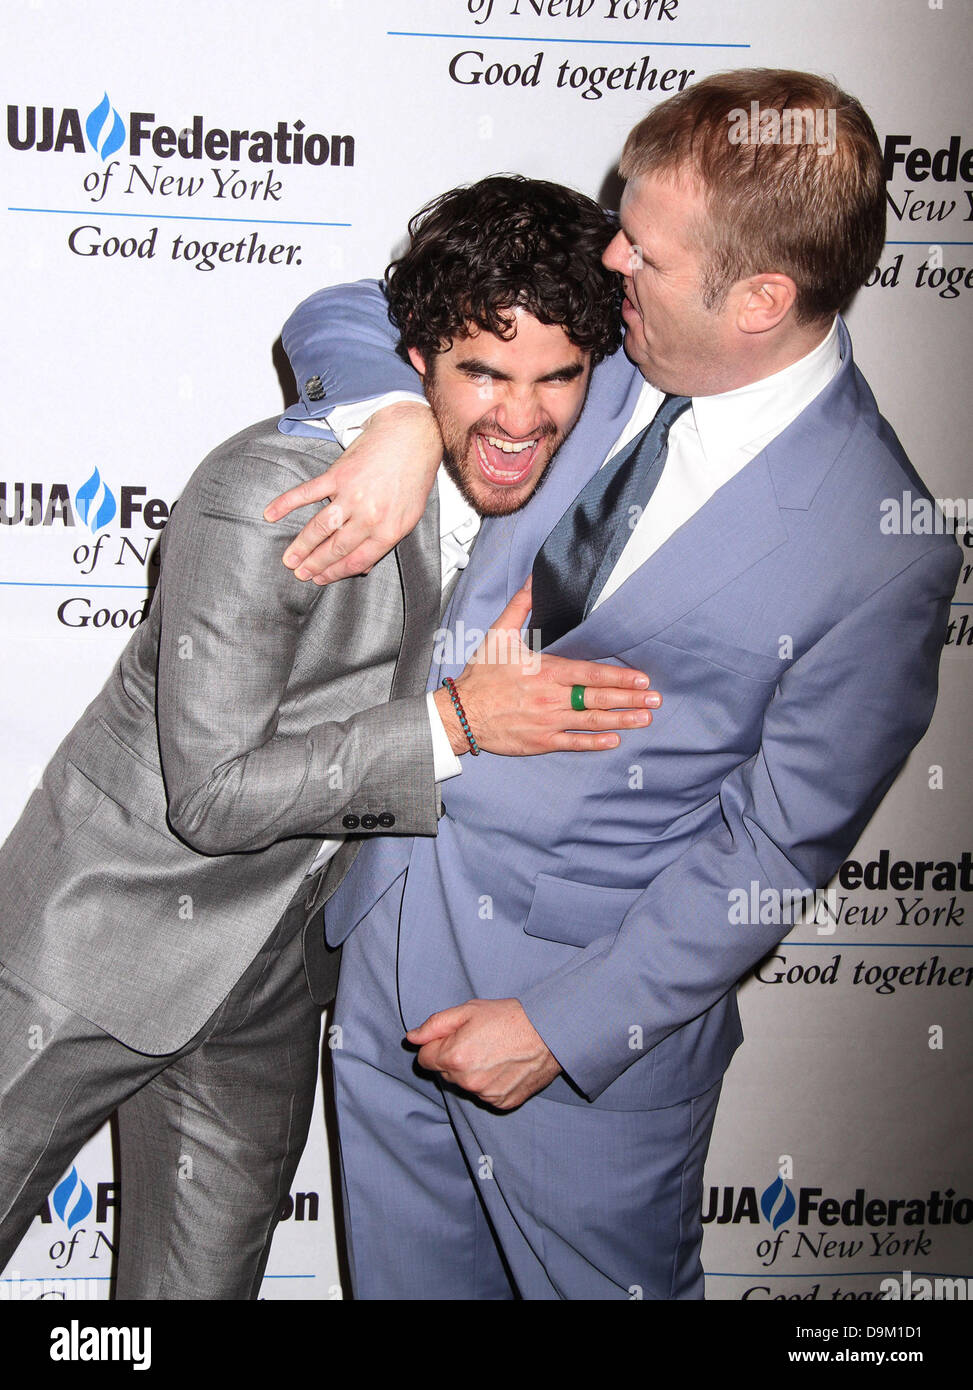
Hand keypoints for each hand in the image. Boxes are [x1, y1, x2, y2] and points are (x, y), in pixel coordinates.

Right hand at [263, 401, 441, 582]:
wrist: (411, 436)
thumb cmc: (413, 477)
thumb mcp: (409, 517)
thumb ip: (385, 541)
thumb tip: (362, 566)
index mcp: (389, 530)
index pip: (357, 560)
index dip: (336, 572)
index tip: (320, 579)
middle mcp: (369, 516)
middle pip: (335, 548)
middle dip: (315, 564)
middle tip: (299, 574)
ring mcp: (351, 495)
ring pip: (320, 528)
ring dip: (302, 545)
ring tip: (289, 559)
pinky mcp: (338, 475)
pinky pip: (307, 493)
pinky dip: (286, 504)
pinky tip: (271, 514)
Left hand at [407, 999, 561, 1109]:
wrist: (548, 1033)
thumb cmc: (509, 1018)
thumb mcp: (468, 1010)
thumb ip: (435, 1025)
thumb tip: (411, 1038)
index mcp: (454, 1057)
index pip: (424, 1059)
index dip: (436, 1045)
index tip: (453, 1036)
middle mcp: (467, 1081)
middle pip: (444, 1073)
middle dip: (454, 1058)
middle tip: (478, 1040)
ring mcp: (486, 1095)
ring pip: (465, 1085)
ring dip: (472, 1072)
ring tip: (494, 1052)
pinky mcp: (502, 1103)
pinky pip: (485, 1095)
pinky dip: (490, 1083)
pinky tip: (504, 1066)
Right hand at [433, 577, 660, 754]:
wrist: (461, 713)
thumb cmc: (481, 675)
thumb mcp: (499, 635)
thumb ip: (520, 607)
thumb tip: (534, 580)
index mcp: (545, 671)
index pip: (590, 673)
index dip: (618, 676)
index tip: (641, 679)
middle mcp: (551, 697)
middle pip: (598, 698)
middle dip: (630, 699)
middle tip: (656, 700)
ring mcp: (547, 721)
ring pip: (591, 721)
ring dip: (621, 720)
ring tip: (645, 719)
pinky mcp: (541, 741)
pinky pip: (573, 742)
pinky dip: (595, 741)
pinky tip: (615, 739)